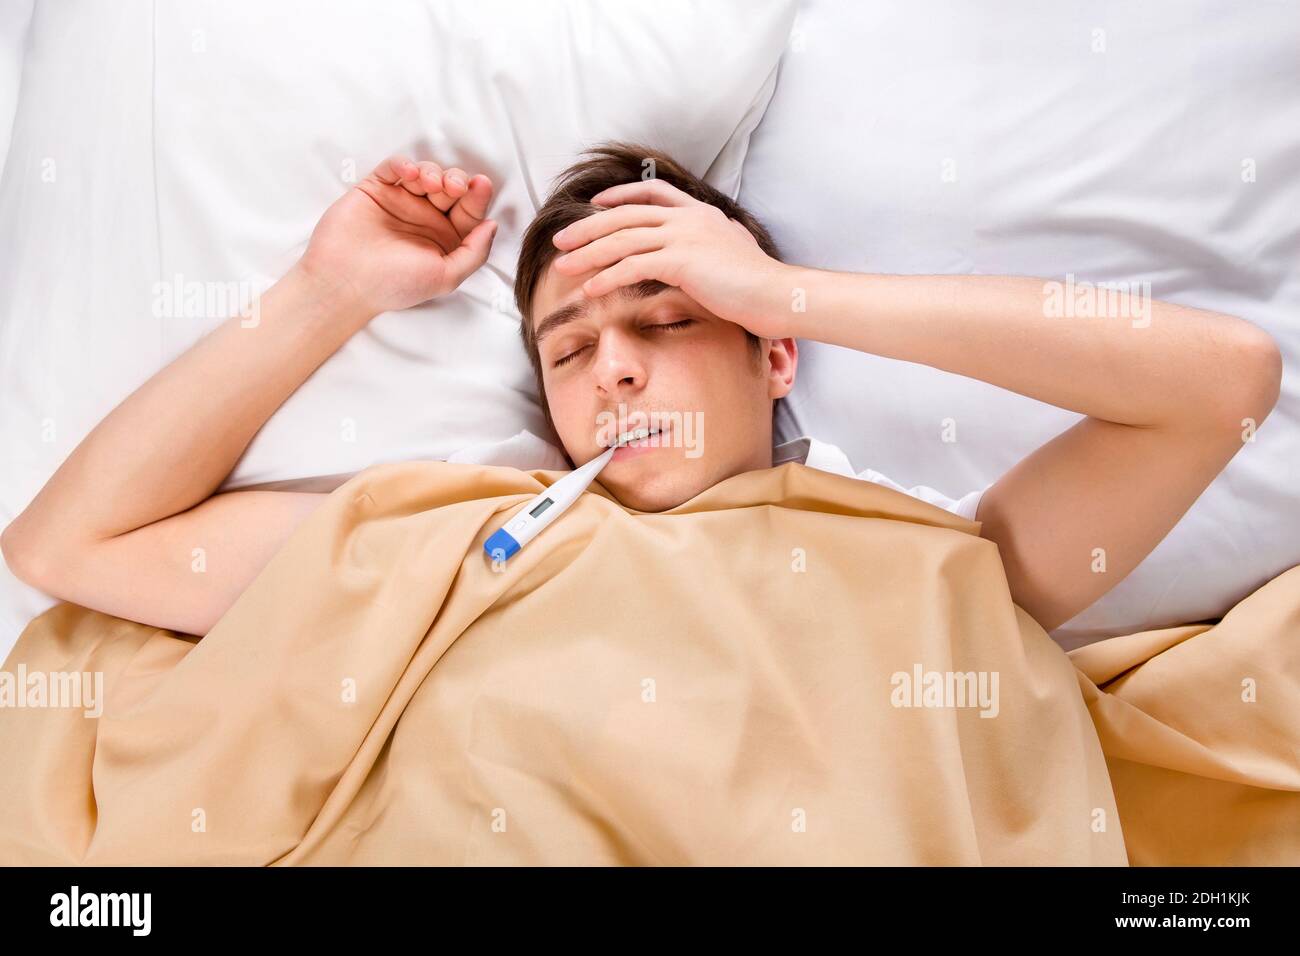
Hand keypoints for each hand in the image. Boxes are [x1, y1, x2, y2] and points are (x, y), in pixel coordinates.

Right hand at [298, 153, 497, 317]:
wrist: (345, 282)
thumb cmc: (395, 285)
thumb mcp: (445, 277)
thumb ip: (474, 252)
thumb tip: (492, 225)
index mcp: (445, 238)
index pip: (469, 210)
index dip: (478, 195)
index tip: (481, 185)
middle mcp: (425, 218)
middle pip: (450, 187)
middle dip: (456, 181)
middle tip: (454, 187)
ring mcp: (400, 201)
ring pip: (426, 173)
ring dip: (433, 172)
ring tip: (430, 184)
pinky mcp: (376, 189)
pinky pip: (394, 167)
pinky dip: (404, 164)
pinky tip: (409, 175)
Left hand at [549, 178, 795, 337]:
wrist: (776, 293)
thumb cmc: (758, 281)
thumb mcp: (734, 247)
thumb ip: (716, 238)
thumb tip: (715, 238)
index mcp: (699, 211)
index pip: (651, 191)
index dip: (619, 195)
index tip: (595, 204)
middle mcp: (687, 217)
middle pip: (624, 215)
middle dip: (587, 228)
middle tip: (560, 241)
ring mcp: (683, 237)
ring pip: (622, 240)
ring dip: (587, 254)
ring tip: (563, 268)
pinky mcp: (681, 262)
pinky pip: (633, 267)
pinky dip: (608, 277)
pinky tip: (590, 289)